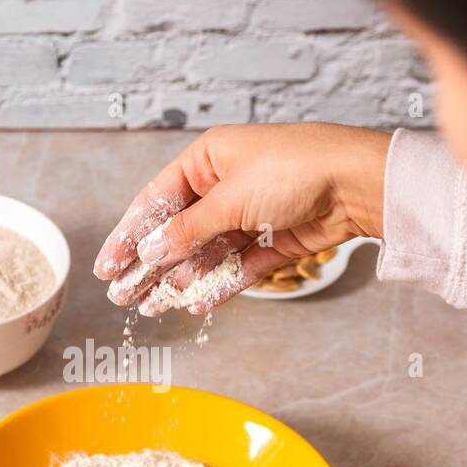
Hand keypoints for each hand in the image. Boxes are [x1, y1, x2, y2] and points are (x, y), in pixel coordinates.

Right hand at [95, 122, 390, 314]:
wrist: (358, 184)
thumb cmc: (296, 170)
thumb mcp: (230, 199)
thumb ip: (187, 230)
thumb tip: (151, 251)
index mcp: (209, 158)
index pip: (157, 200)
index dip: (130, 235)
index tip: (107, 266)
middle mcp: (227, 184)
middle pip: (179, 231)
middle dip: (151, 265)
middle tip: (124, 296)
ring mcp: (251, 213)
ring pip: (206, 252)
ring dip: (181, 279)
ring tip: (155, 307)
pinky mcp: (275, 240)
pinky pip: (238, 266)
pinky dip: (218, 284)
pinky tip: (197, 304)